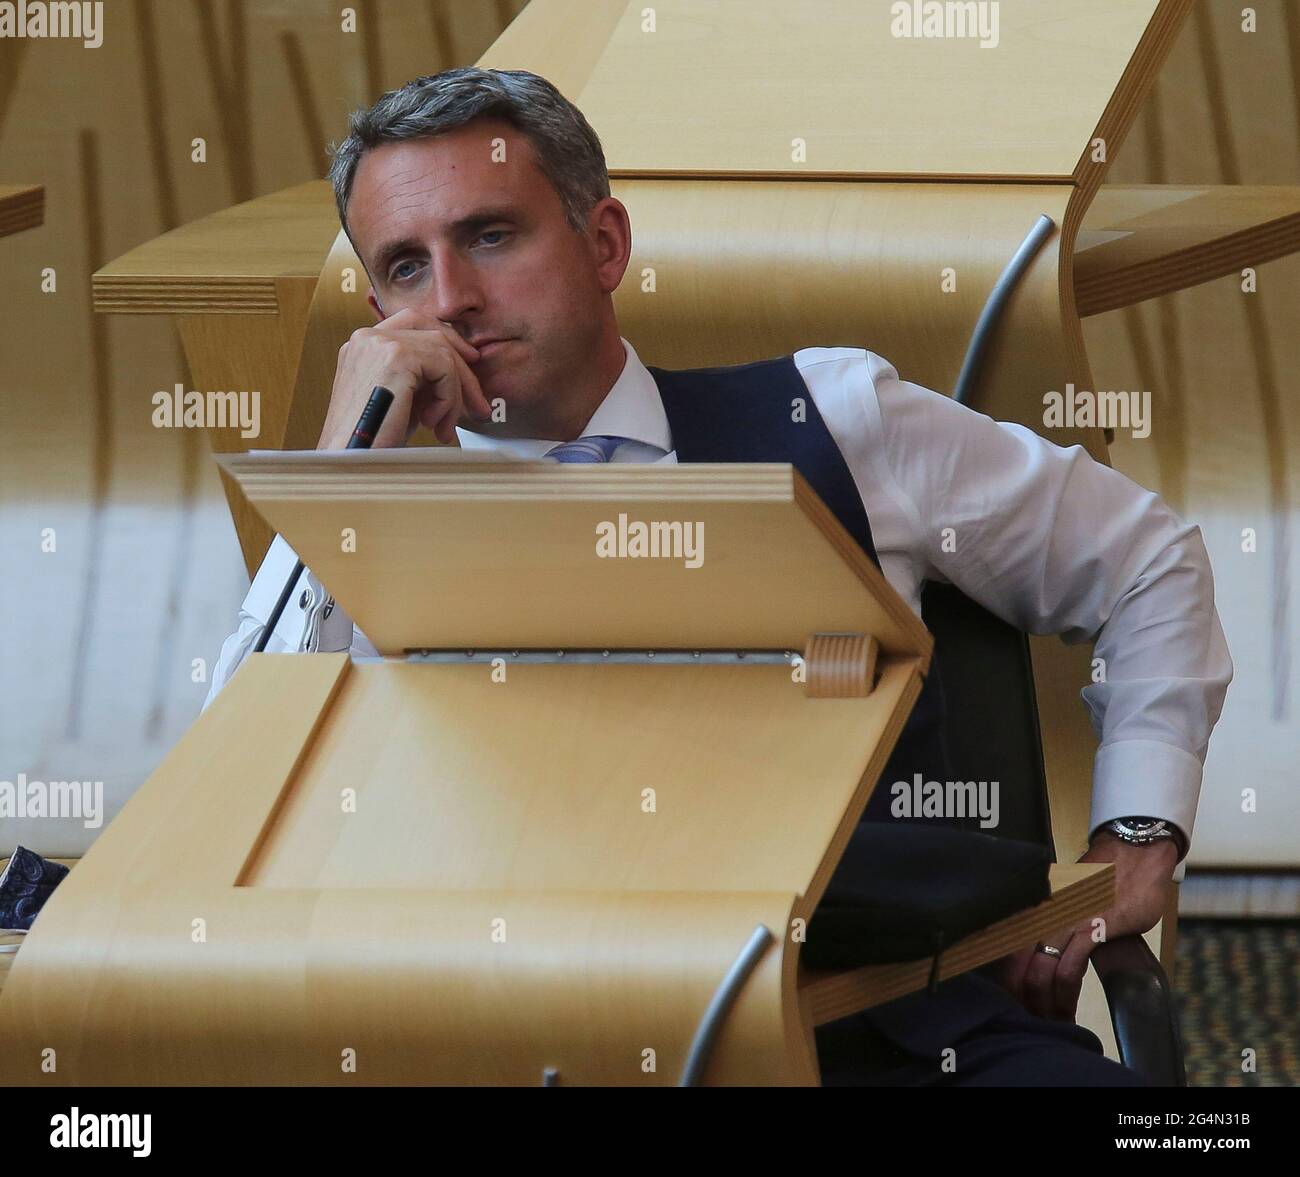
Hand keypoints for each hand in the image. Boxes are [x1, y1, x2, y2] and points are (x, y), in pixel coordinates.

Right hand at [317, 307, 493, 448]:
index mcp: (365, 345)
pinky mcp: (395, 356)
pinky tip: (433, 423)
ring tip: (445, 427)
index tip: (469, 362)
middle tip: (479, 402)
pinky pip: (444, 367)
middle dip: (462, 367)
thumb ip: (422, 381)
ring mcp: (379, 342)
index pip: (414, 322)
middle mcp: (368, 337)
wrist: (348, 459)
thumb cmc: (371, 440)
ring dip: (455, 392)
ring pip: (443, 352)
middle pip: (433, 332)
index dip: (446, 340)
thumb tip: (460, 376)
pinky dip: (448, 398)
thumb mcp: (400, 402)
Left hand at [991, 832, 1178, 1022]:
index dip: (1006, 982)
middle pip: (1017, 967)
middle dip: (1023, 1001)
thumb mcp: (1070, 902)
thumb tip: (1039, 956)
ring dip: (1044, 1005)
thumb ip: (1053, 925)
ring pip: (1040, 972)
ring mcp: (1065, 922)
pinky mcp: (1092, 929)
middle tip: (1031, 1024)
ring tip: (1052, 1024)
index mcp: (1035, 908)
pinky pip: (1069, 968)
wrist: (1135, 853)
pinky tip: (1067, 1010)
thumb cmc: (1105, 880)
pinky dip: (1065, 996)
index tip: (1013, 1004)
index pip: (1005, 948)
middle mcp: (1043, 914)